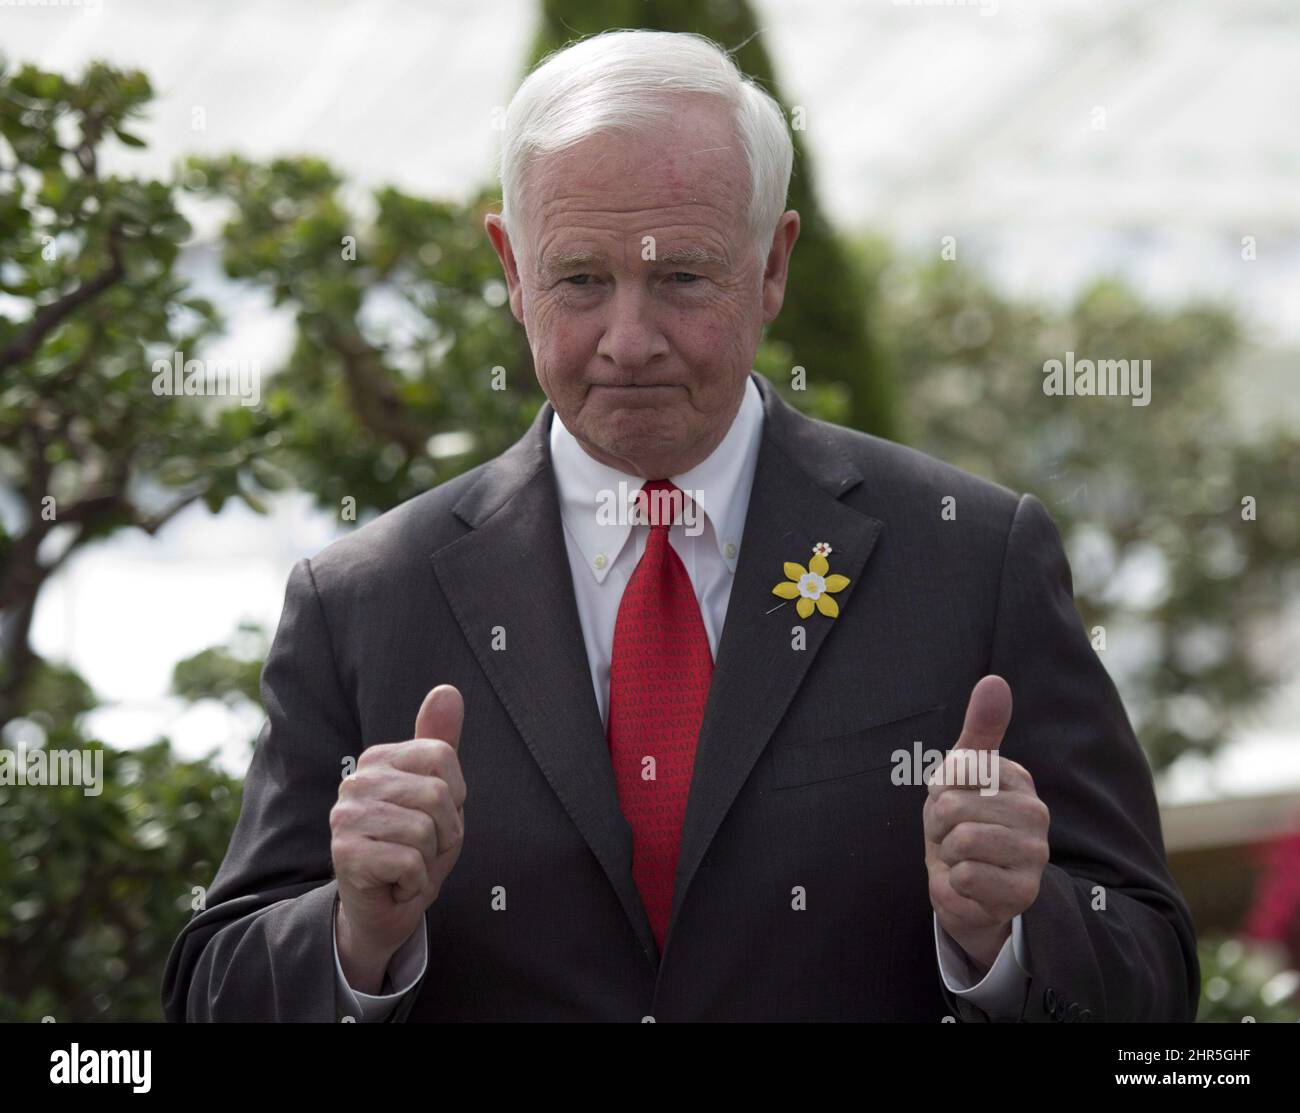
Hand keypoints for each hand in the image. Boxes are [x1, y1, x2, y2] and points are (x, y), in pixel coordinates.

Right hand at [331, 685, 465, 992]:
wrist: (382, 908)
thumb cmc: (413, 847)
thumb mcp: (439, 794)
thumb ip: (440, 742)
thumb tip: (448, 689)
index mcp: (378, 759)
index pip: (442, 756)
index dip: (455, 798)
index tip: (436, 819)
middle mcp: (356, 781)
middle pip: (437, 795)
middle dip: (445, 833)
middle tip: (422, 849)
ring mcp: (345, 817)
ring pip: (425, 831)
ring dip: (429, 860)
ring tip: (408, 865)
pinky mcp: (344, 854)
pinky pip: (410, 862)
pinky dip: (414, 882)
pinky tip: (396, 883)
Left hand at [924, 675, 1049, 970]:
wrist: (965, 885)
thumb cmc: (960, 822)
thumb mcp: (960, 772)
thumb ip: (979, 727)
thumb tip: (995, 681)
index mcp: (1018, 777)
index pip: (956, 768)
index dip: (939, 788)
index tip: (949, 800)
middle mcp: (1035, 812)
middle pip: (953, 806)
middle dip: (938, 824)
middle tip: (950, 835)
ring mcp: (1034, 854)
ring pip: (961, 839)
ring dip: (946, 853)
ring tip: (959, 857)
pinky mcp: (1023, 891)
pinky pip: (967, 875)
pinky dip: (955, 882)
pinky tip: (969, 883)